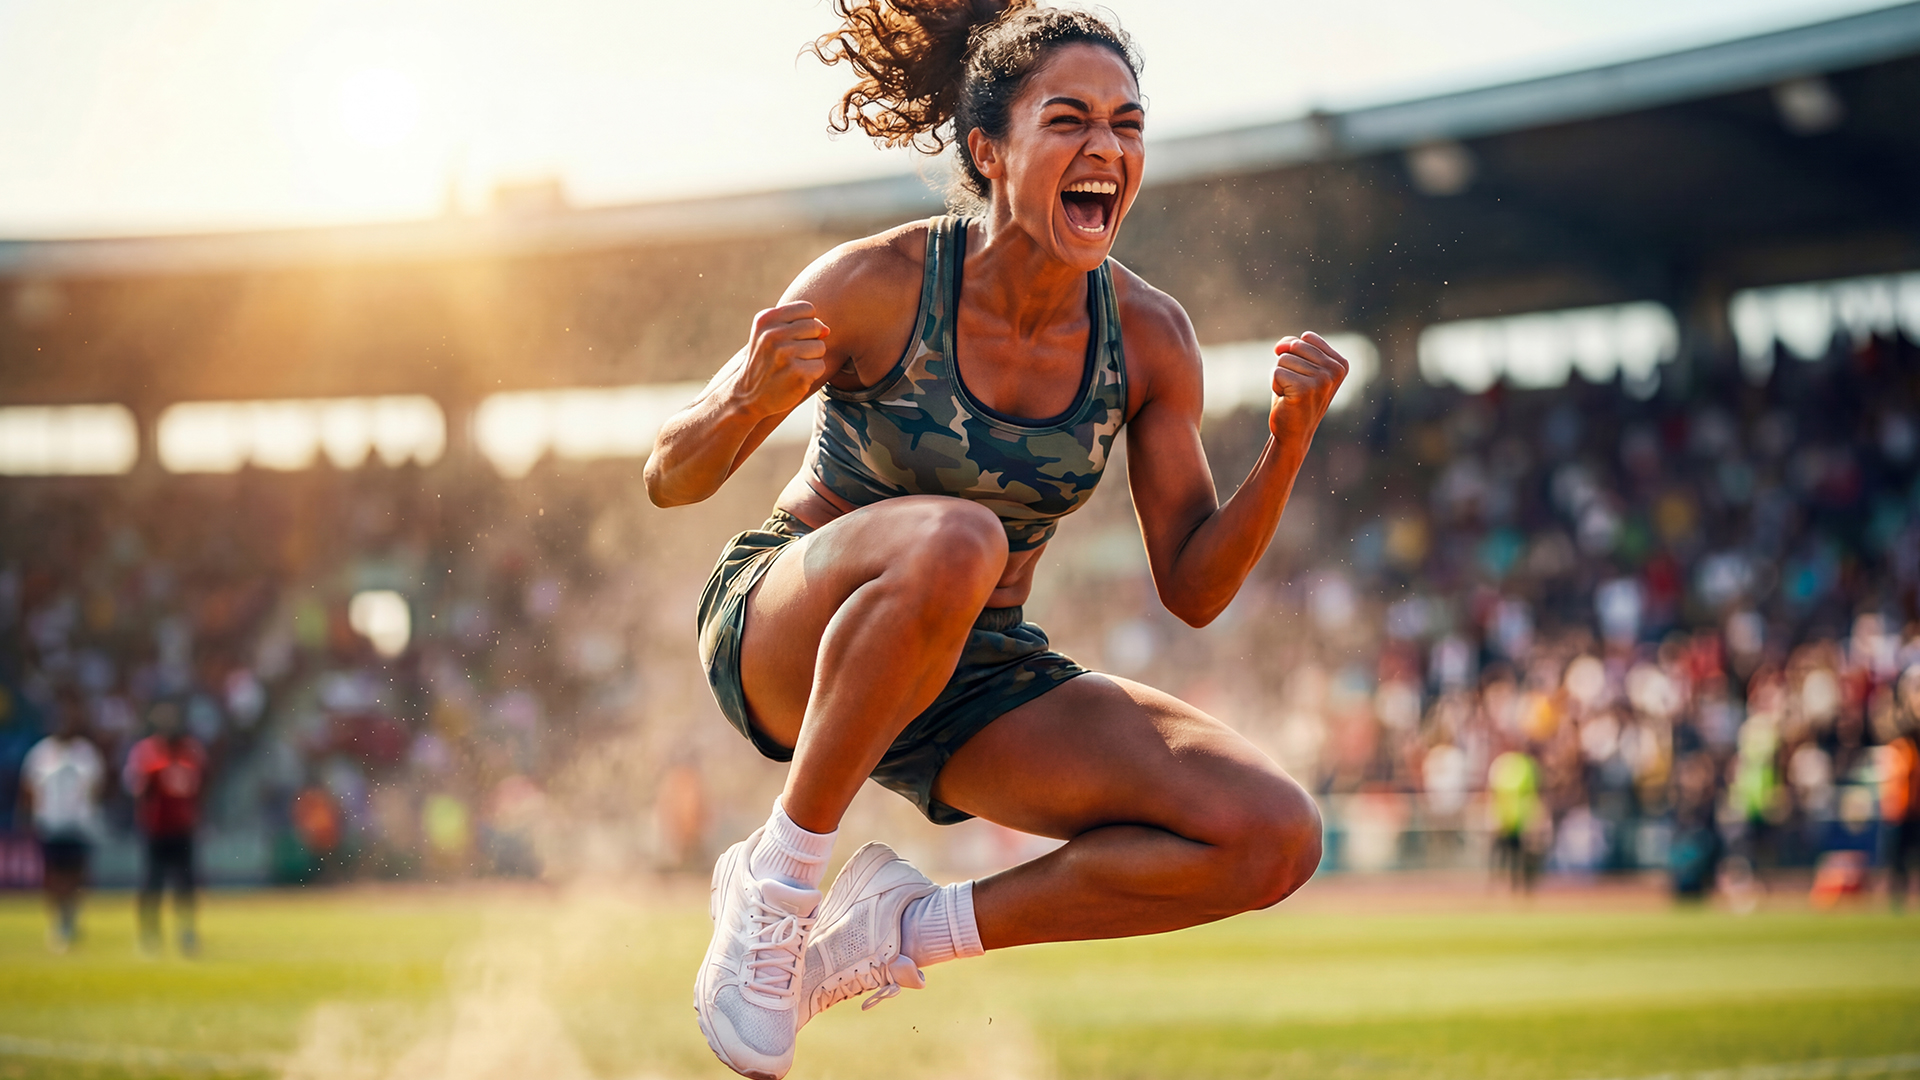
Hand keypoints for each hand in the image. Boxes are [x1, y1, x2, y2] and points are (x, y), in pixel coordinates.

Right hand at [735, 301, 830, 417]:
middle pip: (816, 327)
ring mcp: (785, 354)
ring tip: (791, 366)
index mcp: (766, 319)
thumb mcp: (771, 334)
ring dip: (811, 359)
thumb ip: (800, 324)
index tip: (791, 337)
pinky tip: (794, 378)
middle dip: (810, 341)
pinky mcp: (797, 373)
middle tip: (790, 355)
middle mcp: (773, 334)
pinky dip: (812, 374)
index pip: (807, 308)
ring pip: (821, 347)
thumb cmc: (766, 360)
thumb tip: (827, 330)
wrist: (747, 395)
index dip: (806, 323)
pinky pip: (820, 366)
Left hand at [1269, 331, 1348, 443]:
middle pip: (1294, 347)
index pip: (1306, 338)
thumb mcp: (1300, 367)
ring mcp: (1322, 380)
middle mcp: (1335, 370)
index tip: (1303, 376)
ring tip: (1291, 394)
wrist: (1293, 433)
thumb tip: (1280, 347)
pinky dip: (1275, 385)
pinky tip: (1287, 399)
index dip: (1294, 354)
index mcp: (1340, 364)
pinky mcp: (1305, 389)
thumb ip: (1294, 347)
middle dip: (1287, 366)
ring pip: (1283, 359)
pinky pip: (1277, 372)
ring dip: (1281, 377)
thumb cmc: (1295, 398)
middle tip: (1295, 387)